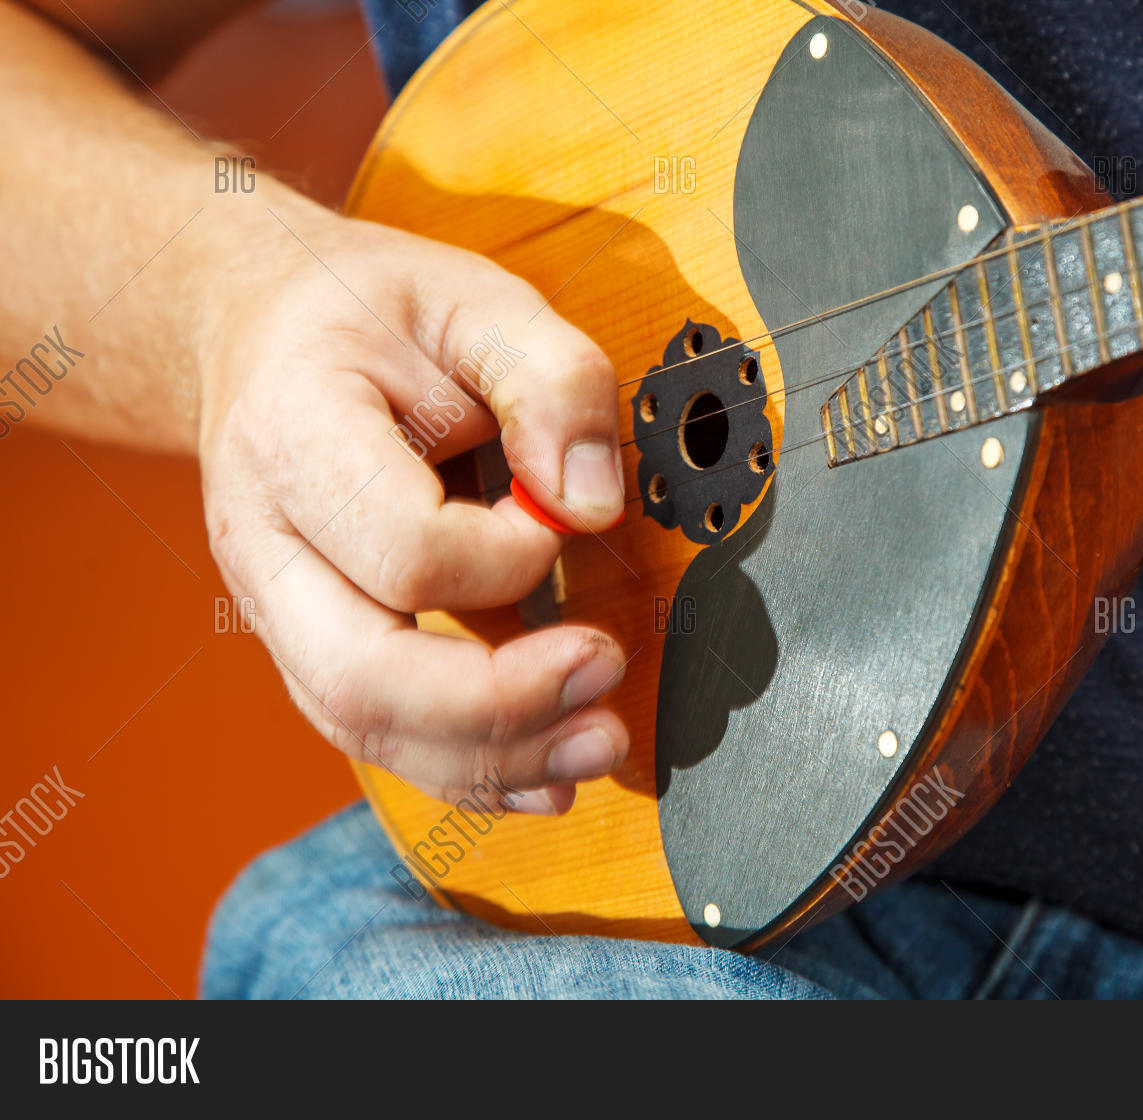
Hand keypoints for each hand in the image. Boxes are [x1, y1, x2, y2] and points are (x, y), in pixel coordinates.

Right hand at [198, 211, 628, 813]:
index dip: (508, 555)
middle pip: (364, 677)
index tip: (564, 518)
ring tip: (598, 742)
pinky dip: (464, 769)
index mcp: (294, 435)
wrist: (264, 327)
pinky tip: (543, 775)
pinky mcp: (308, 642)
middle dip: (501, 704)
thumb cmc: (371, 312)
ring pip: (365, 728)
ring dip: (493, 757)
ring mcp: (275, 607)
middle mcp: (264, 541)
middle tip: (606, 671)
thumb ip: (551, 381)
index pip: (403, 548)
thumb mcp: (475, 302)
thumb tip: (594, 504)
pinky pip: (374, 735)